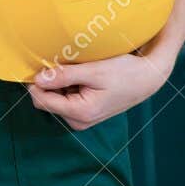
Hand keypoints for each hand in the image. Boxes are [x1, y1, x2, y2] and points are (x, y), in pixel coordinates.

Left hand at [28, 52, 168, 129]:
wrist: (147, 79)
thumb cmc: (125, 73)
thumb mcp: (94, 70)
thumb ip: (64, 75)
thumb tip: (38, 79)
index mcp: (80, 113)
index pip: (41, 100)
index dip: (37, 82)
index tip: (42, 64)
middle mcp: (78, 122)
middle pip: (47, 100)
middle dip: (51, 82)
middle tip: (65, 64)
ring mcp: (81, 120)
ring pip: (56, 99)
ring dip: (60, 83)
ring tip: (79, 70)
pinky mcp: (84, 114)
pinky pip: (66, 99)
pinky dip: (69, 86)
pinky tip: (83, 77)